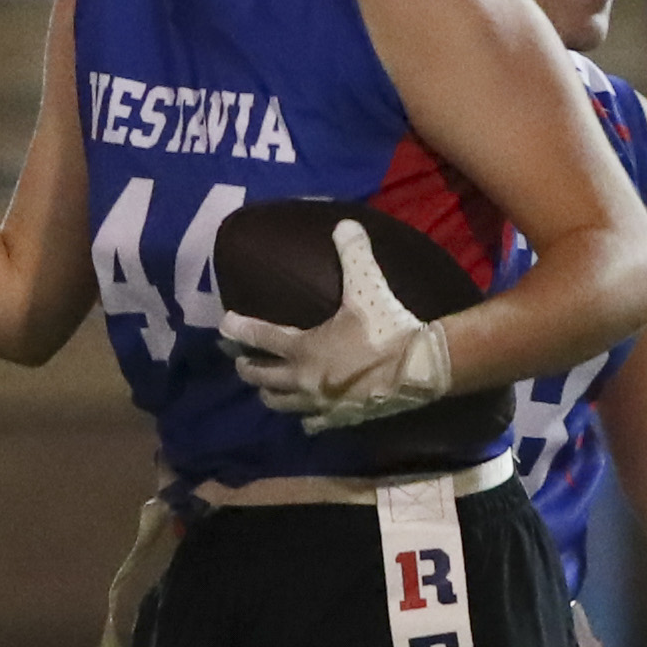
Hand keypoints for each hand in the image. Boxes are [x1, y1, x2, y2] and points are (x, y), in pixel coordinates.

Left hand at [217, 218, 454, 433]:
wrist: (422, 369)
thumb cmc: (387, 328)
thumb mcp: (368, 287)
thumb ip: (354, 255)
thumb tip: (346, 223)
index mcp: (303, 347)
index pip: (259, 337)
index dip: (238, 330)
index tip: (224, 326)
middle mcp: (303, 377)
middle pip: (261, 376)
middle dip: (246, 367)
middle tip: (240, 360)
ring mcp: (319, 402)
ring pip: (279, 403)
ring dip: (269, 393)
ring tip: (265, 387)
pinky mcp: (340, 419)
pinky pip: (313, 423)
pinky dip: (305, 419)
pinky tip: (305, 417)